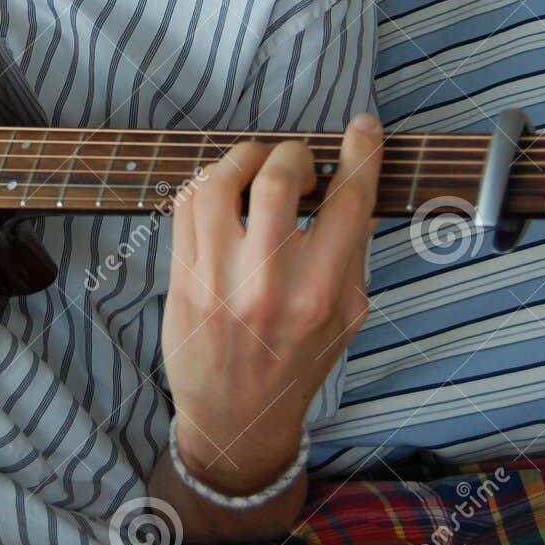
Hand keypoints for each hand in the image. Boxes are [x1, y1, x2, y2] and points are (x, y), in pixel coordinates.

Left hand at [162, 113, 382, 493]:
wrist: (236, 416)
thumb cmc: (297, 362)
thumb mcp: (346, 316)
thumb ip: (353, 252)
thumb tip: (354, 185)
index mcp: (321, 293)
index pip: (349, 202)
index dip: (360, 153)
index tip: (363, 127)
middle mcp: (268, 282)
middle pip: (278, 177)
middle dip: (294, 154)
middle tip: (299, 165)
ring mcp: (217, 278)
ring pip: (221, 181)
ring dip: (244, 158)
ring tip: (258, 168)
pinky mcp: (181, 277)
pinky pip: (186, 204)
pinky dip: (209, 183)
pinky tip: (225, 191)